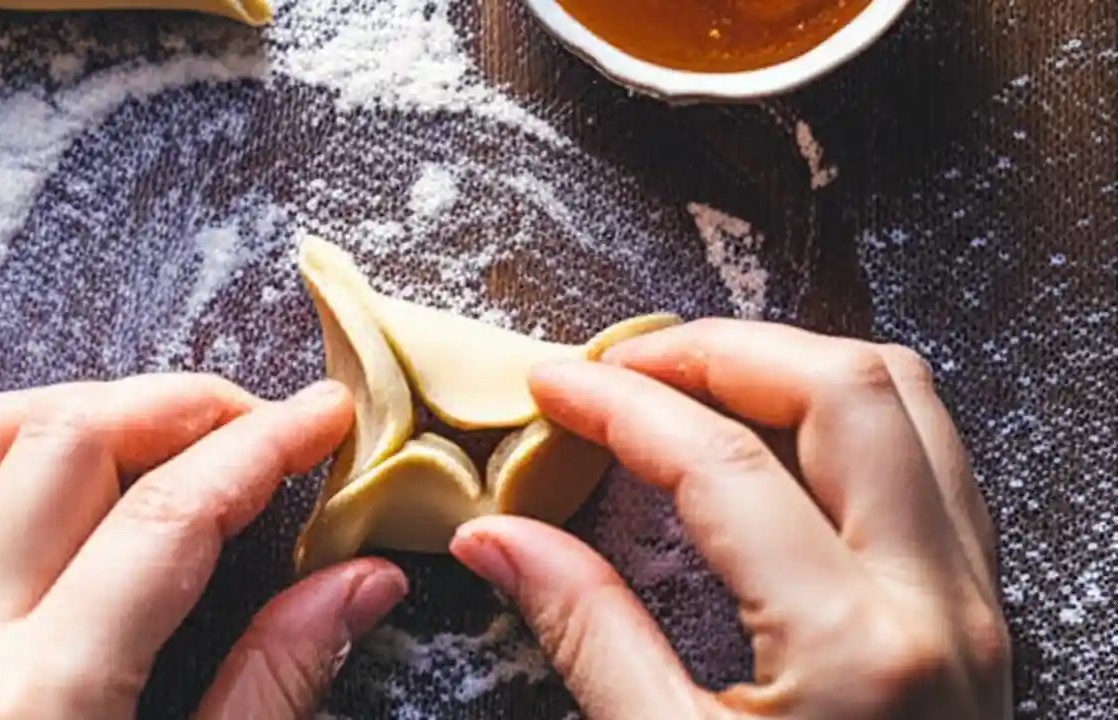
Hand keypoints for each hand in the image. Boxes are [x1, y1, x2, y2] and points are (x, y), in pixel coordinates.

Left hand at [0, 374, 407, 718]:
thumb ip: (274, 686)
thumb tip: (360, 581)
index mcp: (41, 702)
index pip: (170, 514)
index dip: (261, 447)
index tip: (325, 417)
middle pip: (62, 443)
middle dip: (177, 404)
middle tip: (259, 420)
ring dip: (76, 409)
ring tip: (162, 429)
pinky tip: (45, 479)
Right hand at [450, 319, 1010, 719]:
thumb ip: (585, 633)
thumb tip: (497, 534)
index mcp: (852, 651)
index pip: (721, 462)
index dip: (619, 405)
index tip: (551, 384)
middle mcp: (938, 602)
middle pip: (843, 386)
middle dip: (717, 351)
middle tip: (623, 365)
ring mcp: (977, 599)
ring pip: (908, 400)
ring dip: (790, 364)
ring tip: (692, 380)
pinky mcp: (983, 605)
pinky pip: (930, 453)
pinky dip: (845, 410)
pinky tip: (772, 435)